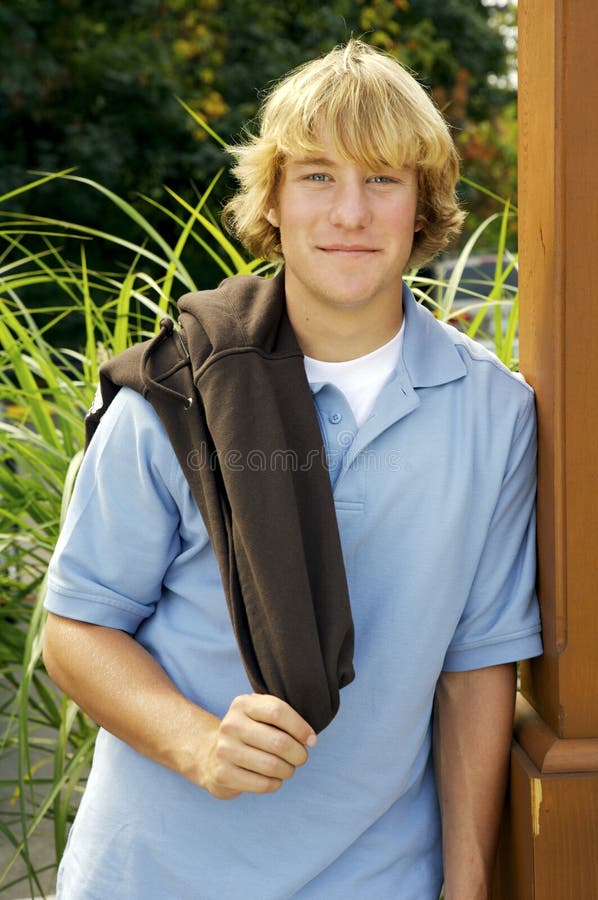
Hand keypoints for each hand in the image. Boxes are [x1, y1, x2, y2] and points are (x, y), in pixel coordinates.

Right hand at [200, 693, 316, 799]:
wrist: (211, 754)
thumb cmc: (249, 733)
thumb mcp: (259, 715)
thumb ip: (282, 718)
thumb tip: (310, 738)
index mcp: (242, 704)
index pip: (277, 711)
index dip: (300, 727)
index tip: (311, 739)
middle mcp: (231, 725)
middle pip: (278, 742)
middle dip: (298, 754)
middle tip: (301, 757)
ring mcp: (224, 750)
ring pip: (272, 765)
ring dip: (288, 770)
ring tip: (288, 769)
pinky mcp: (223, 774)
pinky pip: (262, 784)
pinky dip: (275, 784)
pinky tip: (274, 779)